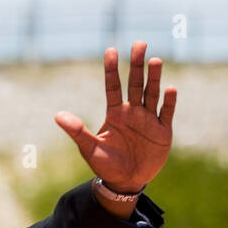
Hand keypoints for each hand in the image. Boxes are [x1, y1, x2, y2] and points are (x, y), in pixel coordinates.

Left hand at [54, 41, 176, 192]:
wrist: (125, 183)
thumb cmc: (106, 165)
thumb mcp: (90, 149)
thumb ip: (77, 131)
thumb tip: (57, 115)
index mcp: (115, 113)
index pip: (113, 87)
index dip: (111, 70)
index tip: (111, 50)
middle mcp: (133, 112)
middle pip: (135, 84)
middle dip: (137, 65)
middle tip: (139, 44)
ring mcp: (149, 119)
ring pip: (152, 94)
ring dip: (153, 78)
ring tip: (154, 60)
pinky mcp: (162, 130)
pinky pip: (166, 113)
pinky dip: (168, 102)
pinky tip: (169, 89)